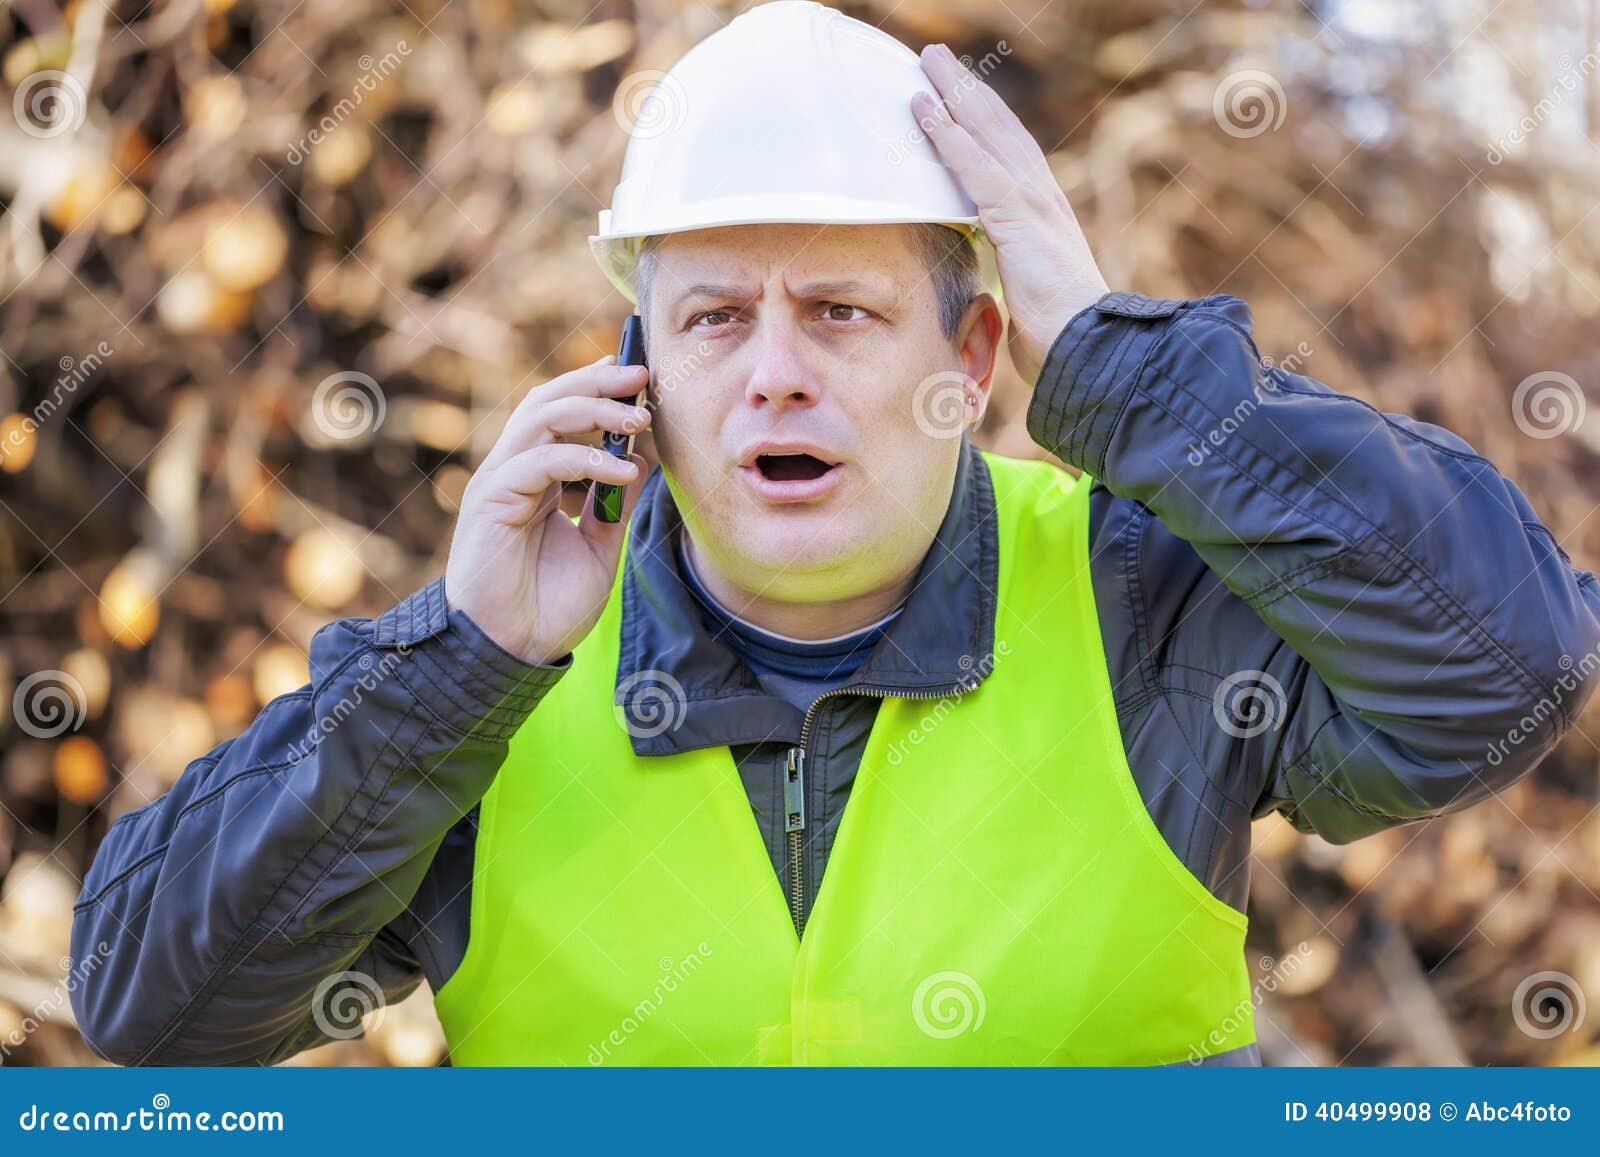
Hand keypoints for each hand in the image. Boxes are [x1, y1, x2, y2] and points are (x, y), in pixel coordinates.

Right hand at [444, 356, 650, 664]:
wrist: (514, 652)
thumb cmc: (549, 606)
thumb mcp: (598, 546)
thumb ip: (613, 503)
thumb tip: (641, 461)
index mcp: (536, 478)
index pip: (562, 413)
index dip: (596, 389)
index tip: (639, 379)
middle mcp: (514, 471)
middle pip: (549, 402)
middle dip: (597, 383)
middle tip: (643, 376)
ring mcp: (500, 482)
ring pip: (541, 418)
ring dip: (594, 409)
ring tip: (640, 417)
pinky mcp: (491, 501)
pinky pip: (541, 462)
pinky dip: (586, 458)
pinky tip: (623, 469)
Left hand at [914, 43, 1108, 384]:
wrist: (1089, 349)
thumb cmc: (1061, 335)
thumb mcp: (1030, 295)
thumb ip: (1014, 276)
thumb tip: (1002, 287)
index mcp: (1044, 214)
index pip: (1009, 155)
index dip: (984, 123)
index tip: (960, 95)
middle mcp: (1042, 197)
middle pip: (999, 130)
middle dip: (968, 92)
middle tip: (937, 59)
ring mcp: (1034, 204)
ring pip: (988, 136)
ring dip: (955, 97)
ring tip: (928, 64)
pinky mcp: (1020, 219)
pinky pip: (978, 168)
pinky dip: (950, 137)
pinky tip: (927, 111)